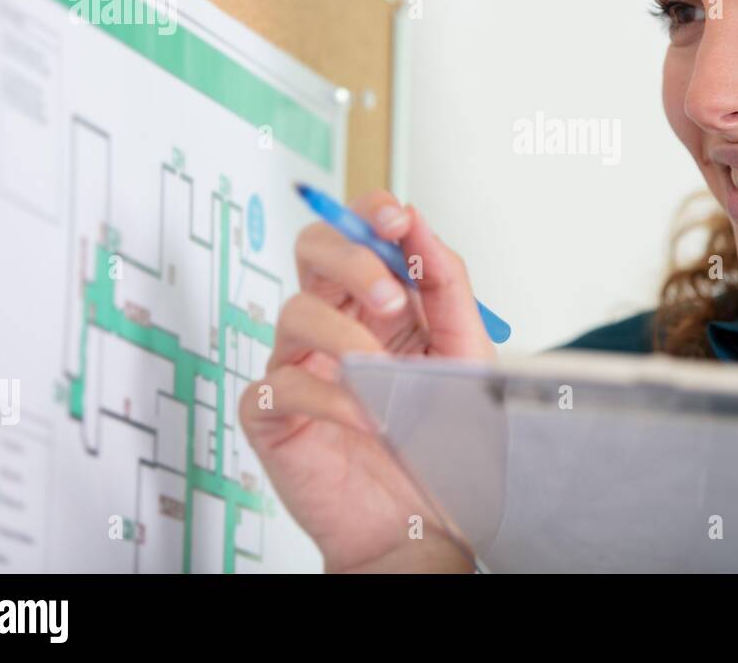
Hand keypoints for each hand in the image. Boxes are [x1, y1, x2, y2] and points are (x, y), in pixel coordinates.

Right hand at [238, 189, 494, 572]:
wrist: (421, 523)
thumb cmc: (438, 439)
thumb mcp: (464, 352)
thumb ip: (446, 287)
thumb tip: (419, 228)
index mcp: (376, 301)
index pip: (357, 232)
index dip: (368, 214)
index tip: (395, 216)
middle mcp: (333, 323)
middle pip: (311, 251)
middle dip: (349, 258)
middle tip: (390, 297)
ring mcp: (299, 365)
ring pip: (293, 312)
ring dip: (343, 333)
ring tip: (381, 370)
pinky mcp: (273, 415)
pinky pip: (280, 385)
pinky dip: (329, 398)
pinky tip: (367, 418)